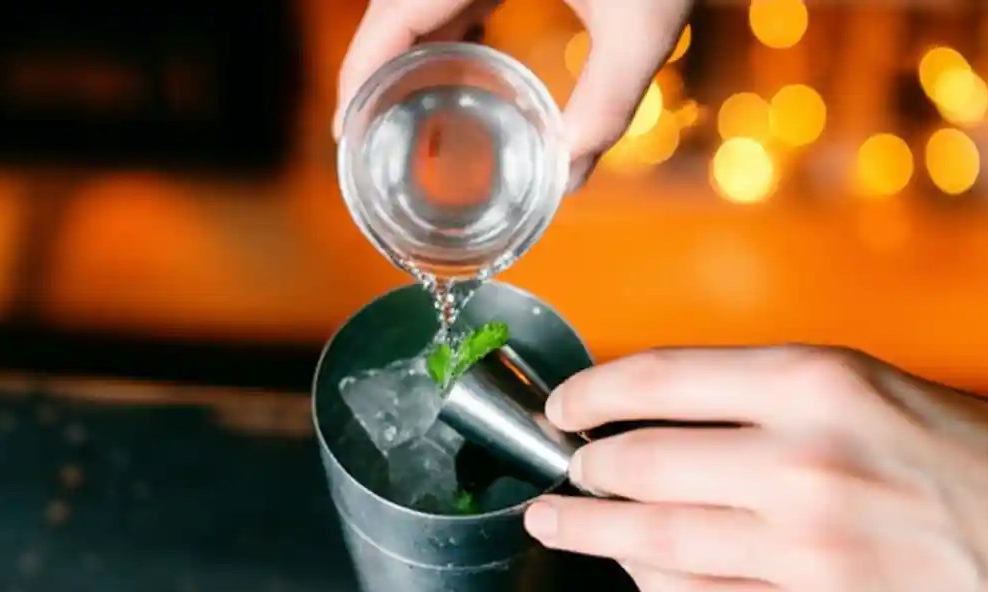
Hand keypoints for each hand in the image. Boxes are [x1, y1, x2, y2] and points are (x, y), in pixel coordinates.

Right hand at [334, 0, 692, 190]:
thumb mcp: (642, 30)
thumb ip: (607, 105)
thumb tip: (569, 179)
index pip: (394, 14)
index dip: (359, 73)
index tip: (344, 130)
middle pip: (395, 9)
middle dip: (374, 73)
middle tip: (366, 139)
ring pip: (419, 0)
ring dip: (406, 53)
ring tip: (402, 117)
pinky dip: (444, 29)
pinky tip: (458, 69)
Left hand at [524, 345, 987, 591]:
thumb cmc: (983, 462)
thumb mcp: (875, 388)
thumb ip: (767, 397)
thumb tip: (660, 408)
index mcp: (819, 383)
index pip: (660, 378)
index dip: (592, 392)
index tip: (565, 405)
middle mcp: (802, 462)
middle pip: (638, 462)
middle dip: (582, 467)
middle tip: (562, 468)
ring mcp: (805, 550)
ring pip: (651, 537)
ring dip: (588, 530)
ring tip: (557, 521)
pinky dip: (651, 580)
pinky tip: (636, 564)